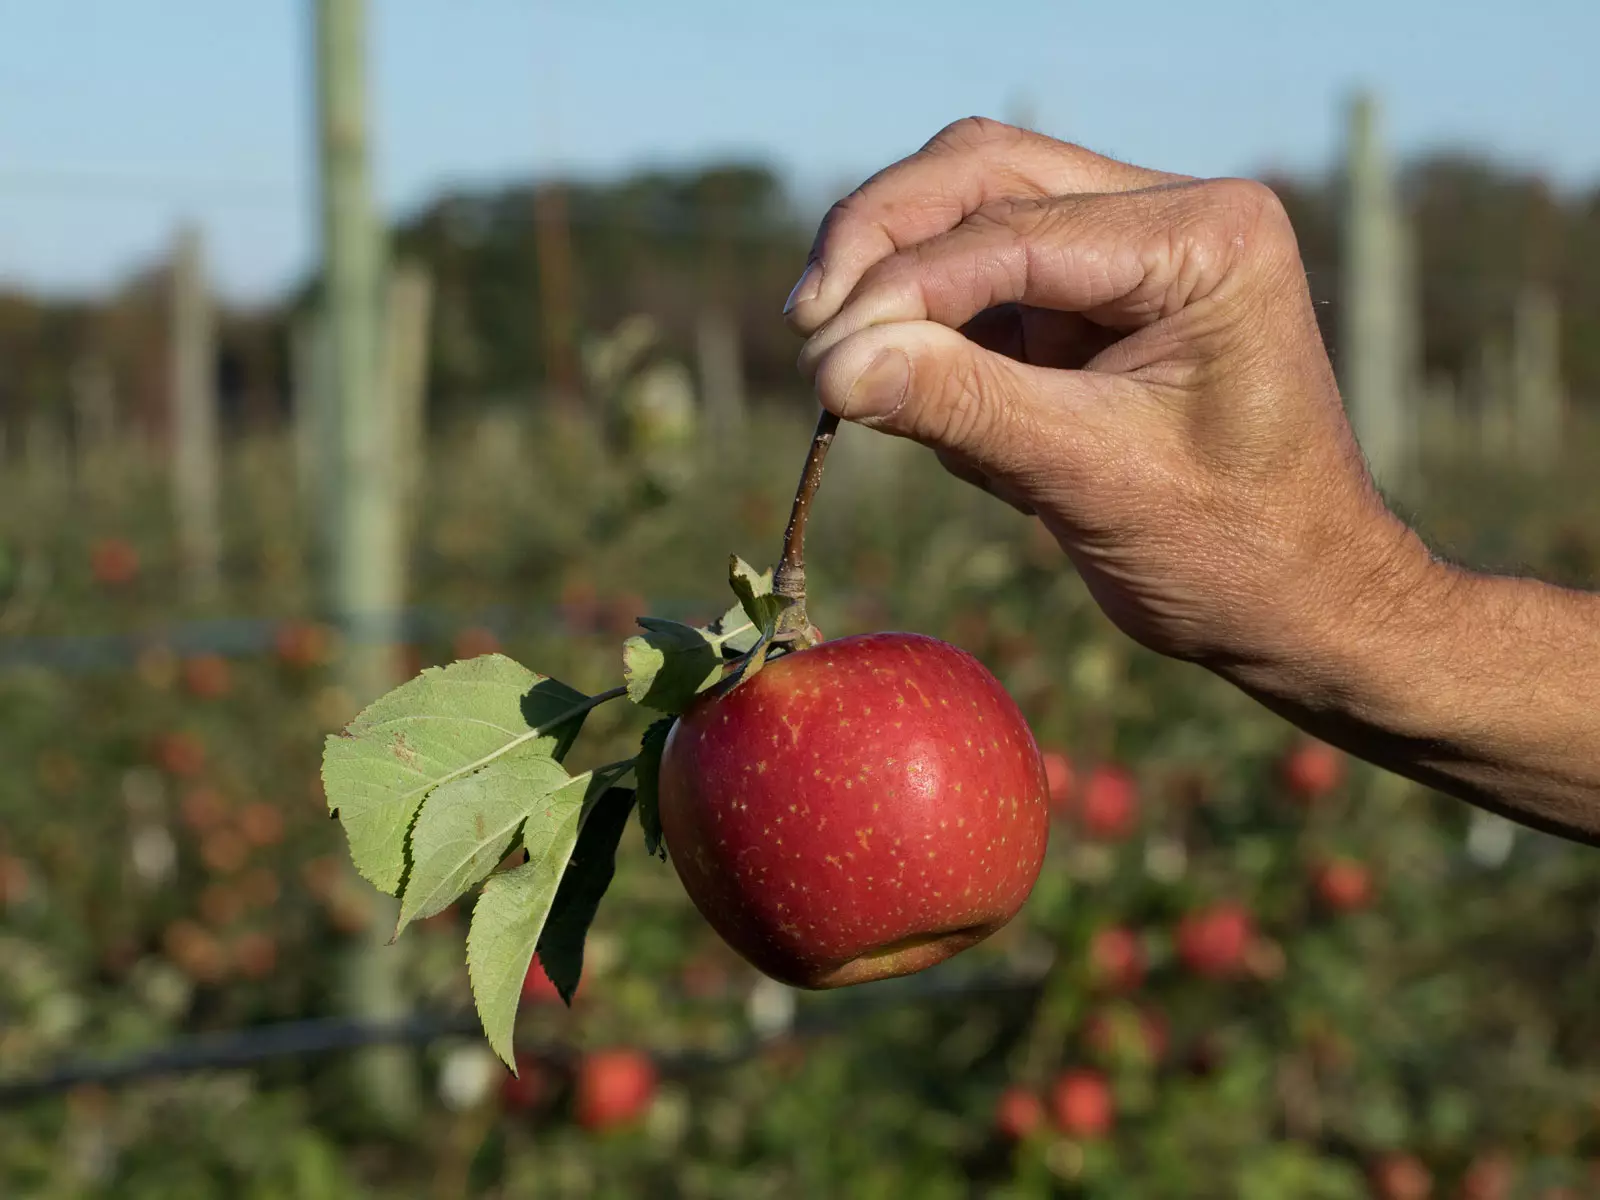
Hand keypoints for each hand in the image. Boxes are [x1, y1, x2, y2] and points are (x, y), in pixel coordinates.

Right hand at [787, 117, 1425, 672]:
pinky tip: (937, 413)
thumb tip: (831, 366)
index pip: (1016, 229)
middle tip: (806, 326)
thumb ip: (963, 406)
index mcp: (1206, 237)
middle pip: (982, 177)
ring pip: (969, 216)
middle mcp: (1169, 216)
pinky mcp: (1088, 301)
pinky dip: (936, 340)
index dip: (903, 285)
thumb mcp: (1092, 478)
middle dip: (882, 246)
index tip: (818, 353)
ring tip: (855, 379)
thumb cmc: (1235, 550)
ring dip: (901, 289)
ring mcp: (1126, 252)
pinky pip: (979, 288)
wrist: (1300, 602)